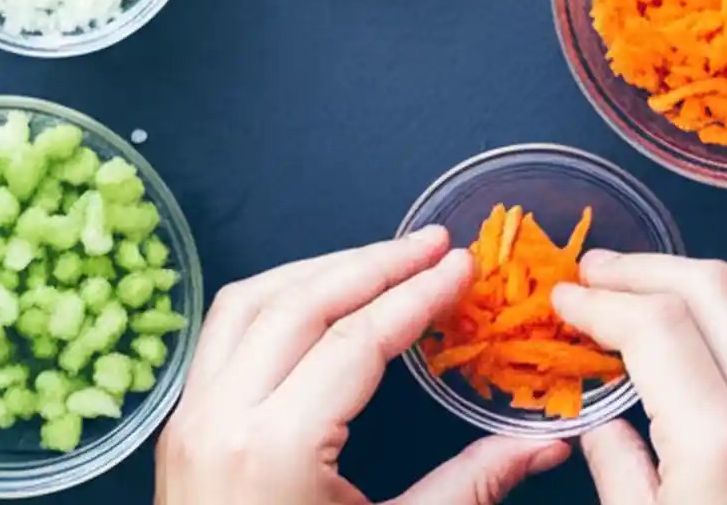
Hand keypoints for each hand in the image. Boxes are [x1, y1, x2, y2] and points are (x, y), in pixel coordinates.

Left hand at [156, 226, 570, 504]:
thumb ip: (468, 487)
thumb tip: (545, 447)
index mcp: (274, 449)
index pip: (356, 341)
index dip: (416, 296)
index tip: (461, 265)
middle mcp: (219, 418)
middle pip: (298, 303)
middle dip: (373, 263)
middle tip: (432, 245)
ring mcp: (189, 417)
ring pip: (248, 302)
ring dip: (319, 269)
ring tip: (383, 259)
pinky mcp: (181, 424)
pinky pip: (224, 331)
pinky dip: (277, 297)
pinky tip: (319, 297)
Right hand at [553, 254, 726, 504]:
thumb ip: (615, 464)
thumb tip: (600, 415)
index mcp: (721, 444)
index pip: (656, 327)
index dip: (600, 301)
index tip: (566, 298)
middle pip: (711, 290)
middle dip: (643, 271)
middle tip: (598, 275)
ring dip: (702, 274)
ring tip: (654, 280)